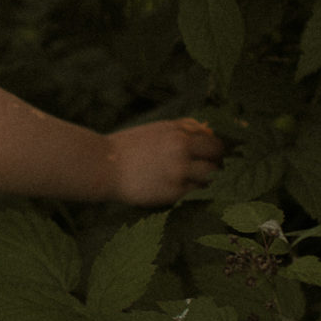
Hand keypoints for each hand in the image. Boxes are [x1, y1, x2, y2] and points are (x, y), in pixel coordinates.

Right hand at [107, 118, 224, 206]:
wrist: (104, 166)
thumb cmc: (129, 147)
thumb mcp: (157, 129)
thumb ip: (184, 128)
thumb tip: (208, 130)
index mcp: (178, 132)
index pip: (213, 140)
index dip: (215, 149)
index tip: (211, 156)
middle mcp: (182, 149)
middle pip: (217, 157)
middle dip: (215, 163)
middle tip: (207, 169)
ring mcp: (179, 171)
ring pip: (211, 176)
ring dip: (207, 179)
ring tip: (196, 182)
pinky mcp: (173, 192)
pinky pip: (196, 192)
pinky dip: (195, 191)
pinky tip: (184, 190)